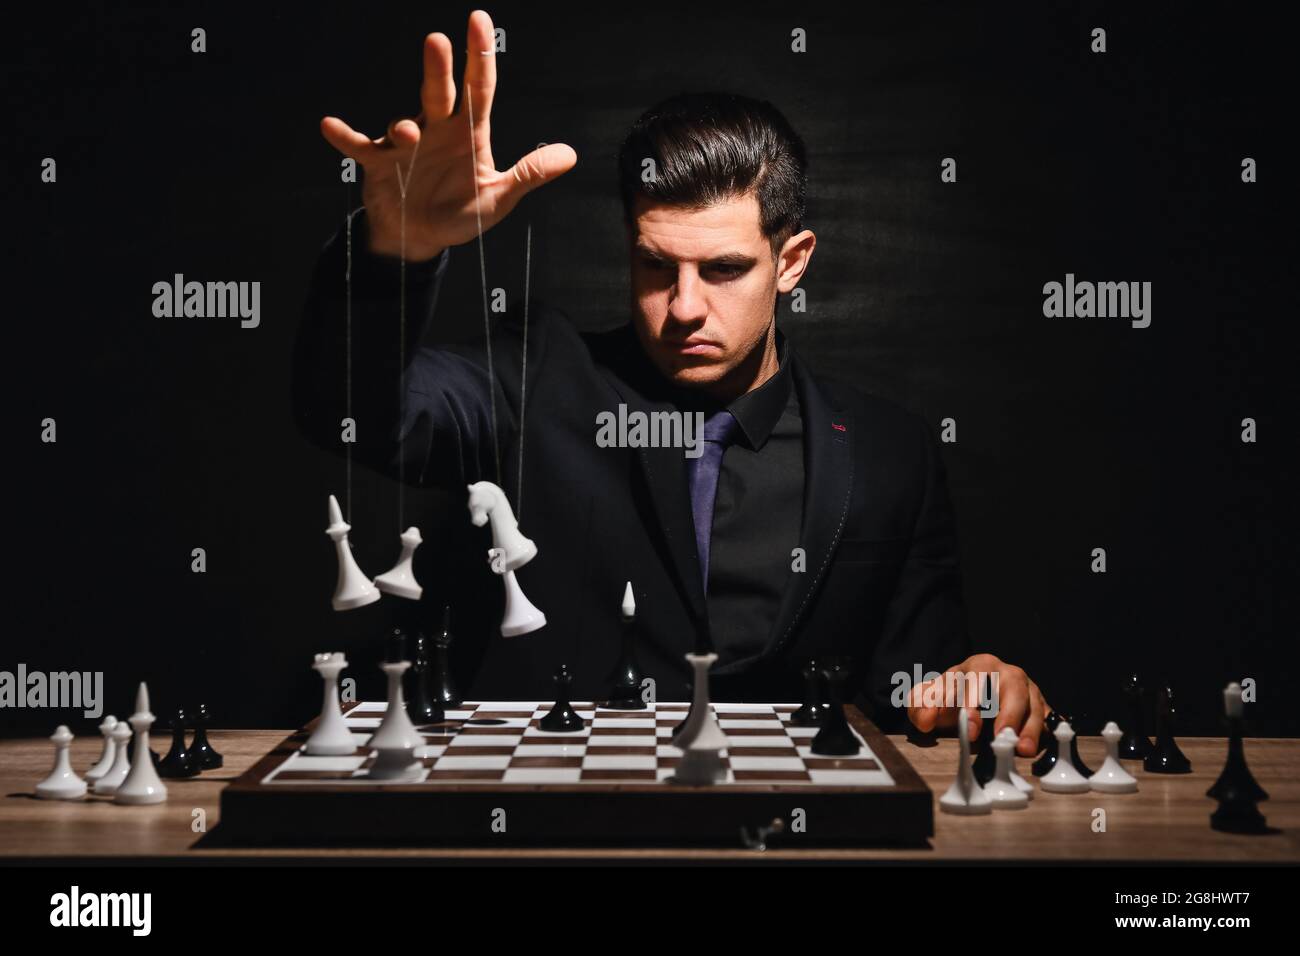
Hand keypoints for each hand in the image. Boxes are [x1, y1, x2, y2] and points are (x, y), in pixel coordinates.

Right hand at [319, 9, 577, 261]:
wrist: (420, 238)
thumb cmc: (461, 213)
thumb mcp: (499, 198)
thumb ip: (530, 175)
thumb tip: (571, 155)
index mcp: (468, 133)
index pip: (478, 88)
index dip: (478, 57)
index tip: (478, 21)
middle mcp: (436, 130)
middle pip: (439, 93)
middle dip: (438, 68)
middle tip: (437, 40)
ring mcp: (405, 144)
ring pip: (404, 122)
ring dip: (403, 126)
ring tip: (408, 133)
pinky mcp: (379, 163)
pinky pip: (360, 146)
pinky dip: (346, 137)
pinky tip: (329, 126)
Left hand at [906, 653, 1051, 757]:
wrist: (966, 700)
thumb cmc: (951, 699)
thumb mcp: (928, 700)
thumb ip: (920, 707)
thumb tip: (928, 718)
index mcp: (978, 666)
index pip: (977, 678)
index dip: (973, 702)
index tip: (968, 728)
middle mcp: (1006, 673)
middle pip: (1013, 685)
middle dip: (1009, 712)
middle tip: (1003, 737)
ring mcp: (1027, 689)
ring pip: (1034, 702)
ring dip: (1030, 727)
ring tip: (1023, 749)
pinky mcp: (1039, 707)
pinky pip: (1049, 715)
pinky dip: (1048, 728)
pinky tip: (1047, 743)